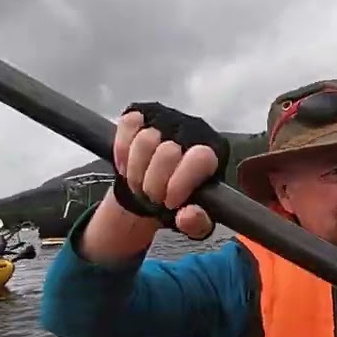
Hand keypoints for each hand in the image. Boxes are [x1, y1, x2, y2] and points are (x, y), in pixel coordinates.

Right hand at [112, 102, 230, 238]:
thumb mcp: (193, 221)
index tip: (169, 202)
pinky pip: (128, 124)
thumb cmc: (179, 202)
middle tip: (153, 198)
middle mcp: (194, 130)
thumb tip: (189, 215)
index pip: (200, 158)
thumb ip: (196, 223)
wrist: (153, 188)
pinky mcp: (143, 113)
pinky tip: (127, 165)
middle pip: (167, 152)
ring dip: (135, 171)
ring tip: (140, 184)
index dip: (179, 183)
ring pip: (144, 140)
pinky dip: (122, 150)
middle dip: (153, 184)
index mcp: (213, 155)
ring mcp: (168, 118)